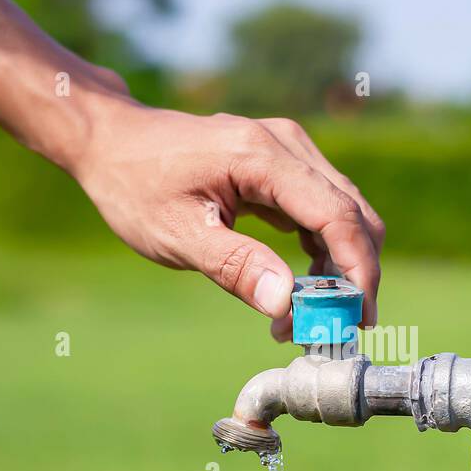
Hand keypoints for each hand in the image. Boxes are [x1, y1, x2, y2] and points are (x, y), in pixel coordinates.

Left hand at [66, 97, 384, 340]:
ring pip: (343, 213)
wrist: (111, 141)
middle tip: (337, 328)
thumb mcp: (177, 234)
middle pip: (353, 213)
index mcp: (261, 156)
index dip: (358, 270)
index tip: (359, 318)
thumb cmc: (134, 185)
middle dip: (354, 275)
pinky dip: (320, 251)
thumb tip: (287, 305)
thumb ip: (236, 267)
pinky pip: (321, 209)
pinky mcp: (283, 163)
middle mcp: (286, 144)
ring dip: (337, 267)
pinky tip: (296, 287)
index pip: (337, 215)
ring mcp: (288, 150)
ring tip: (303, 316)